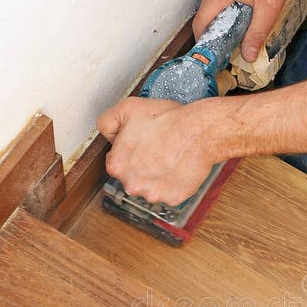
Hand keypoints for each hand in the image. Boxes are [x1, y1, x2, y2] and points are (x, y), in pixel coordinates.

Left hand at [97, 97, 213, 205]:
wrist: (199, 131)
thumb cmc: (167, 120)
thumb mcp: (127, 108)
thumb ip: (107, 122)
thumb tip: (107, 134)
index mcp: (117, 165)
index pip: (116, 161)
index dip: (129, 149)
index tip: (141, 143)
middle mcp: (132, 184)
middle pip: (132, 177)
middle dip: (141, 165)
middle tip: (156, 149)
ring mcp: (153, 194)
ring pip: (150, 187)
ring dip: (156, 176)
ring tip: (169, 157)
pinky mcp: (173, 198)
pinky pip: (169, 193)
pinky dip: (173, 183)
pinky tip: (178, 167)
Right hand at [194, 0, 296, 62]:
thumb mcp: (269, 7)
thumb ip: (256, 34)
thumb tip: (248, 56)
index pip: (201, 24)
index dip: (205, 43)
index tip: (214, 55)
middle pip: (206, 16)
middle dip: (218, 33)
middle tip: (233, 46)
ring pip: (214, 6)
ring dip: (225, 19)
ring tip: (243, 28)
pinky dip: (229, 7)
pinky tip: (245, 10)